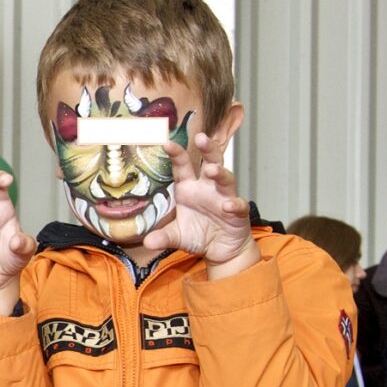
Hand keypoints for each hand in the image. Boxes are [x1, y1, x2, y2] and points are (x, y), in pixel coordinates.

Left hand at [141, 131, 258, 273]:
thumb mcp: (177, 236)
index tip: (167, 143)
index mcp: (189, 189)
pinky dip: (234, 204)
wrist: (221, 249)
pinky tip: (228, 205)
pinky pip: (238, 205)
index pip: (182, 167)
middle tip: (200, 137)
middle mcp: (207, 188)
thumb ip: (163, 237)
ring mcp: (225, 197)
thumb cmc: (198, 234)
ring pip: (226, 179)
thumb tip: (148, 242)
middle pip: (210, 162)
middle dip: (207, 149)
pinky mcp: (238, 212)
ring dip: (219, 173)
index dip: (176, 154)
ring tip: (211, 170)